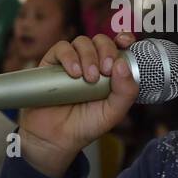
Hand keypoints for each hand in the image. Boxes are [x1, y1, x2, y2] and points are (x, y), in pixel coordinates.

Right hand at [18, 32, 138, 177]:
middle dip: (107, 51)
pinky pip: (61, 48)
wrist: (55, 138)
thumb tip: (123, 65)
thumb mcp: (113, 113)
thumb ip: (125, 92)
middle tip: (106, 70)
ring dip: (89, 56)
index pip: (119, 46)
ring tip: (88, 78)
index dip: (123, 39)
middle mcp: (91, 63)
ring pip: (82, 42)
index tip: (125, 42)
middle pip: (101, 41)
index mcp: (110, 72)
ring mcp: (71, 62)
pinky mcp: (52, 64)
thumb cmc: (85, 125)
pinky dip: (69, 57)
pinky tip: (74, 73)